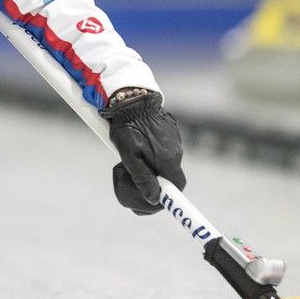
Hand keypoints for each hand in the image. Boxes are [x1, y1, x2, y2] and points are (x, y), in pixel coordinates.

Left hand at [99, 91, 185, 214]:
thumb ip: (142, 179)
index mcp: (168, 160)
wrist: (130, 98)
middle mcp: (175, 153)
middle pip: (166, 183)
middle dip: (145, 187)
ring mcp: (173, 144)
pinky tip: (132, 150)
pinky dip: (145, 160)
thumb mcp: (129, 155)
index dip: (164, 199)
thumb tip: (153, 199)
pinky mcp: (168, 137)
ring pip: (159, 169)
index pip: (176, 189)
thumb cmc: (127, 126)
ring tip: (123, 162)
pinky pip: (158, 156)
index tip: (148, 200)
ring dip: (142, 172)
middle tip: (124, 177)